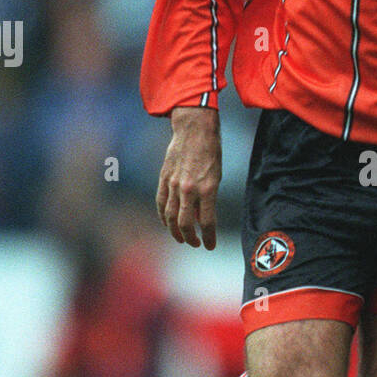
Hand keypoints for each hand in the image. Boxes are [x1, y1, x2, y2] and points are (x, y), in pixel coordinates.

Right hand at [156, 106, 221, 248]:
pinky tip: (167, 223)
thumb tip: (198, 218)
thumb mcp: (216, 176)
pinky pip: (161, 203)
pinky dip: (163, 216)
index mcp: (207, 189)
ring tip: (181, 238)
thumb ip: (208, 198)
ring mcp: (174, 184)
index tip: (210, 246)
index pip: (206, 222)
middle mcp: (189, 189)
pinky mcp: (164, 178)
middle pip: (185, 224)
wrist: (194, 130)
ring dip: (175, 231)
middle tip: (195, 244)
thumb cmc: (211, 152)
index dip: (208, 238)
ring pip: (170, 216)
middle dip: (190, 238)